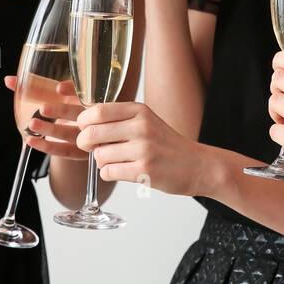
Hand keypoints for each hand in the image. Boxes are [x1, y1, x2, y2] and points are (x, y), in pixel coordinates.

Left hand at [2, 75, 88, 160]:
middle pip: (78, 113)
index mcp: (87, 97)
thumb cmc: (65, 107)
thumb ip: (34, 87)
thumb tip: (7, 80)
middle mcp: (90, 116)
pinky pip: (65, 151)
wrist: (81, 133)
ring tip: (33, 124)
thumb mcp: (55, 95)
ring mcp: (88, 135)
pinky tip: (32, 141)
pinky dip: (48, 147)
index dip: (72, 90)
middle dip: (60, 110)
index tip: (59, 88)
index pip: (83, 92)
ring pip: (70, 133)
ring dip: (51, 129)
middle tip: (43, 108)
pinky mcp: (81, 152)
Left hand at [75, 101, 210, 195]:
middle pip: (92, 133)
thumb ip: (120, 119)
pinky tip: (121, 171)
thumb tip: (85, 123)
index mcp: (140, 111)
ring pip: (99, 156)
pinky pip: (109, 172)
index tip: (84, 129)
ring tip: (116, 161)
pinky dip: (109, 174)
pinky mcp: (145, 171)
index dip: (84, 122)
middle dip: (84, 143)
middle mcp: (141, 127)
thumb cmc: (168, 145)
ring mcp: (144, 150)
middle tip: (90, 147)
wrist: (199, 165)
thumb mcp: (147, 121)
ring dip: (101, 161)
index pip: (98, 110)